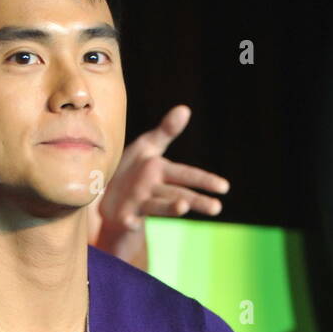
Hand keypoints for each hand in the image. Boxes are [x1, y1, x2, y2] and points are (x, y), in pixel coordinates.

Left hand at [91, 104, 228, 262]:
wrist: (108, 198)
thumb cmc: (132, 171)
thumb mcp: (147, 147)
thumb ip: (166, 131)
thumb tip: (185, 108)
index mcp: (161, 172)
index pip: (186, 174)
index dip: (205, 180)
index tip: (224, 187)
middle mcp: (153, 189)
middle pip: (178, 194)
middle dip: (197, 200)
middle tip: (217, 208)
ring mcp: (138, 204)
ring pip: (157, 205)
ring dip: (170, 207)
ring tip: (183, 208)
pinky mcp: (123, 217)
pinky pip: (127, 220)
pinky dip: (130, 222)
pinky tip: (131, 222)